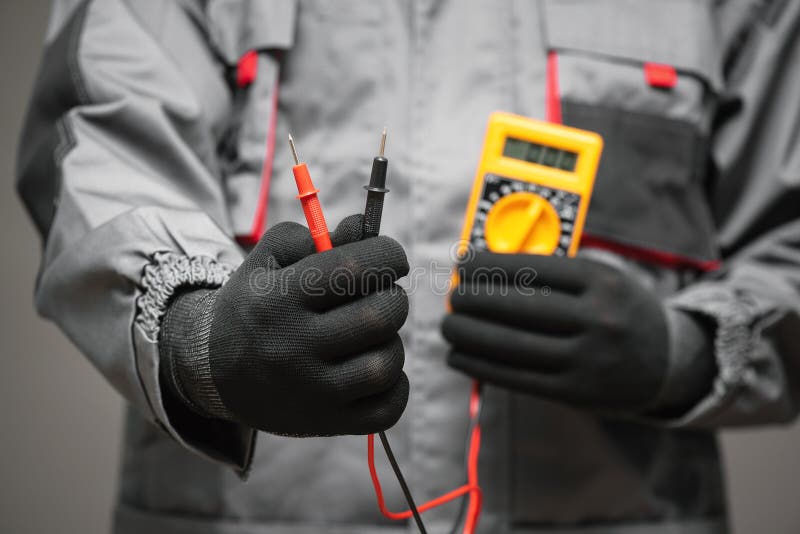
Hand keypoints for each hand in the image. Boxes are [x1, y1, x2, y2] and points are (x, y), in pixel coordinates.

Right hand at [159, 215, 410, 435]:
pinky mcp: (326, 424)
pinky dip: (394, 386)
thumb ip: (316, 235)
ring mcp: (310, 392)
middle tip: (380, 296)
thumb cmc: (254, 305)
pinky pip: (387, 409)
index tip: (391, 257)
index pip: (353, 270)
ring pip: (386, 364)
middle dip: (392, 298)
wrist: (213, 370)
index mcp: (279, 298)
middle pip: (379, 316)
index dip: (387, 255)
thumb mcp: (268, 260)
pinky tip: (373, 366)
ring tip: (372, 335)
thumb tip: (364, 227)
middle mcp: (293, 346)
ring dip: (391, 342)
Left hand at [443, 251, 715, 414]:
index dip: (489, 265)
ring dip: (469, 333)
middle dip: (473, 299)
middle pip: (517, 306)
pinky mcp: (575, 392)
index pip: (532, 267)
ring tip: (448, 325)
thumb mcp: (601, 278)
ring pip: (511, 344)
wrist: (666, 362)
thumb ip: (551, 272)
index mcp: (602, 281)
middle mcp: (598, 318)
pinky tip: (458, 354)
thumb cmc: (619, 309)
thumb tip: (482, 268)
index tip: (462, 264)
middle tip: (452, 296)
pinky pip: (516, 377)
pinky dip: (480, 365)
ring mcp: (587, 359)